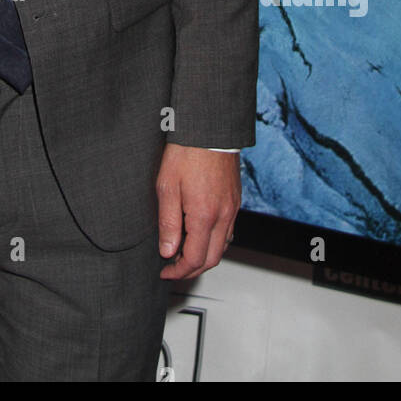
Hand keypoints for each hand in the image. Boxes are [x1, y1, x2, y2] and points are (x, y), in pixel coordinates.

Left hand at [156, 144, 240, 280]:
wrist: (208, 129)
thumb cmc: (186, 152)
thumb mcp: (167, 187)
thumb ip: (168, 223)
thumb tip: (167, 251)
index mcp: (204, 216)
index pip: (195, 259)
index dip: (178, 271)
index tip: (165, 271)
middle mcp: (223, 216)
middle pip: (212, 258)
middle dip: (192, 269)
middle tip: (173, 268)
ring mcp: (232, 208)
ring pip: (223, 246)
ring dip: (204, 256)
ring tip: (184, 253)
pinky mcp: (235, 199)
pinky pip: (228, 231)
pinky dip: (214, 241)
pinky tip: (200, 234)